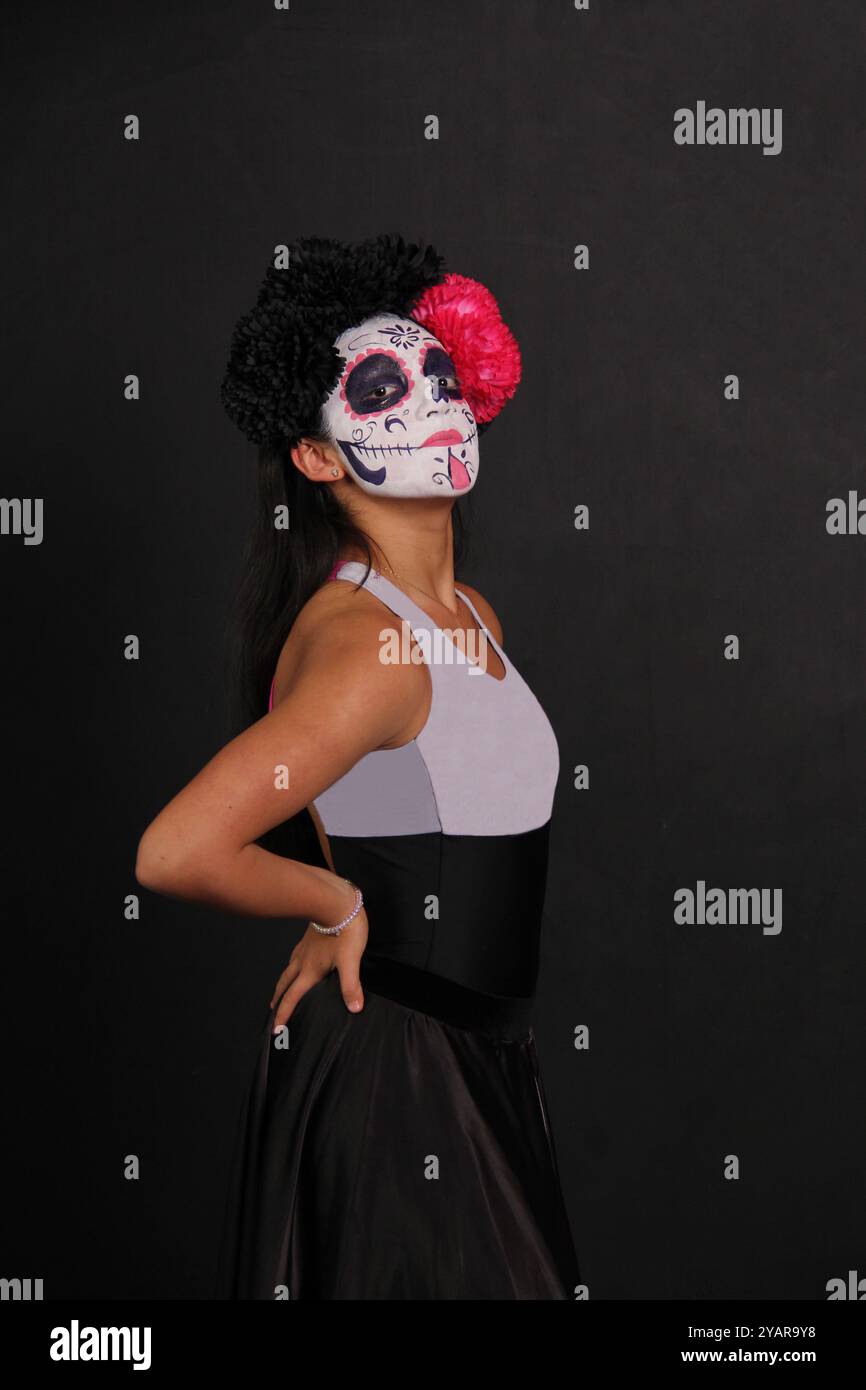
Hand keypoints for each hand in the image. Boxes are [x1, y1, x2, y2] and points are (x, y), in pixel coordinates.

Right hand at [269, 878, 368, 1030]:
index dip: (284, 1014)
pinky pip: (295, 957)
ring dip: (283, 983)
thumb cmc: (345, 930)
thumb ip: (351, 985)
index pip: (293, 997)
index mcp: (310, 970)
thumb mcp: (350, 960)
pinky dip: (291, 966)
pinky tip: (297, 962)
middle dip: (278, 1000)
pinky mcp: (308, 938)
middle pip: (285, 984)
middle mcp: (303, 961)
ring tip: (281, 989)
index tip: (276, 1030)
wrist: (337, 902)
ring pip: (288, 969)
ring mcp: (304, 948)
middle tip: (272, 1011)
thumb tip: (354, 1008)